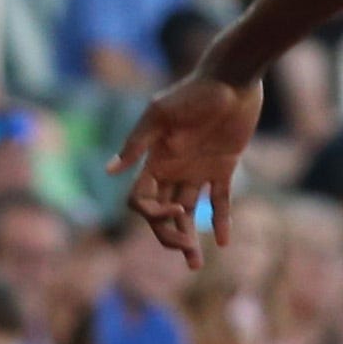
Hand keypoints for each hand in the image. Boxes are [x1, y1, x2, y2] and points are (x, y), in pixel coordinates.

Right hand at [108, 69, 263, 262]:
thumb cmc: (193, 92)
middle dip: (169, 236)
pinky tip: (222, 242)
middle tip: (186, 254)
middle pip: (162, 212)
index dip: (152, 215)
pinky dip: (221, 221)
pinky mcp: (224, 166)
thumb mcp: (159, 114)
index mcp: (154, 160)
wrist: (232, 79)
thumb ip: (136, 143)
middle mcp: (173, 168)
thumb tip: (110, 171)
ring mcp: (198, 168)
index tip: (176, 212)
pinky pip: (220, 200)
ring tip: (196, 264)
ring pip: (189, 212)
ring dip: (190, 238)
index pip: (140, 200)